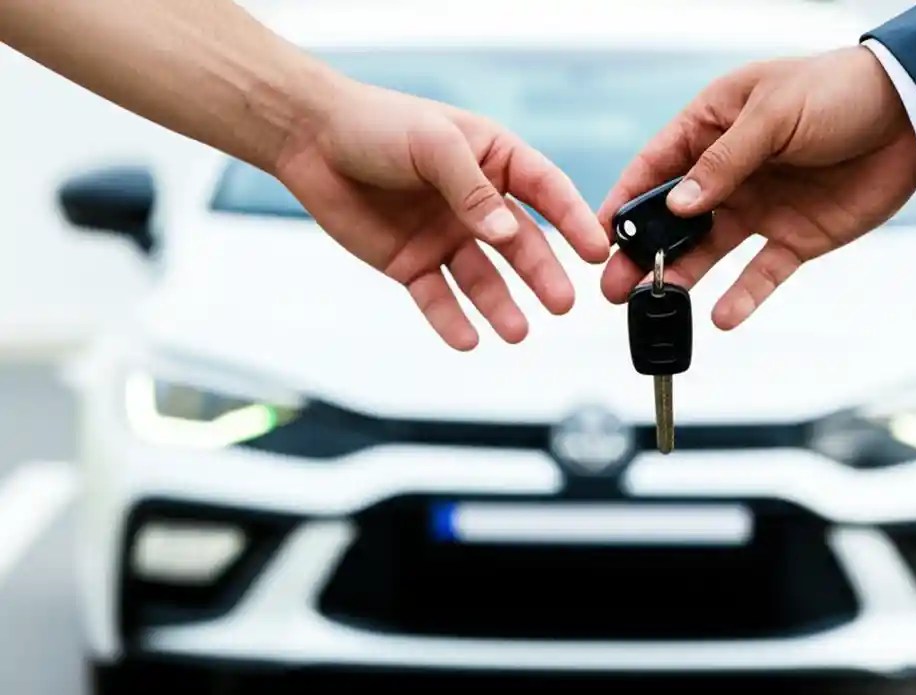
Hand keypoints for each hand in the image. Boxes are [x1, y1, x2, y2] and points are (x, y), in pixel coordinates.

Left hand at [276, 78, 609, 350]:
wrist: (309, 140)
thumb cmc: (375, 123)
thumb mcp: (434, 143)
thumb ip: (471, 189)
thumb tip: (503, 232)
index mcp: (493, 160)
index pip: (547, 192)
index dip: (573, 220)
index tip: (596, 251)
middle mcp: (476, 202)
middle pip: (521, 244)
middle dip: (543, 275)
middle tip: (563, 303)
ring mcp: (446, 234)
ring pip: (484, 278)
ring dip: (502, 306)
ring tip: (517, 332)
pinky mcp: (412, 262)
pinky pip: (438, 297)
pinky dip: (452, 320)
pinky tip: (468, 339)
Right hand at [598, 47, 915, 329]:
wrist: (913, 116)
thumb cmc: (840, 90)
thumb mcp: (773, 114)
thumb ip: (724, 162)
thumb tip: (680, 204)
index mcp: (713, 125)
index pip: (656, 165)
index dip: (625, 199)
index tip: (600, 233)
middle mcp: (729, 172)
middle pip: (673, 217)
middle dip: (641, 250)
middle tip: (614, 285)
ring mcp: (759, 207)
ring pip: (708, 250)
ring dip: (681, 276)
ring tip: (656, 301)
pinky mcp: (794, 237)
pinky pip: (759, 273)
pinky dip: (742, 296)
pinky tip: (722, 315)